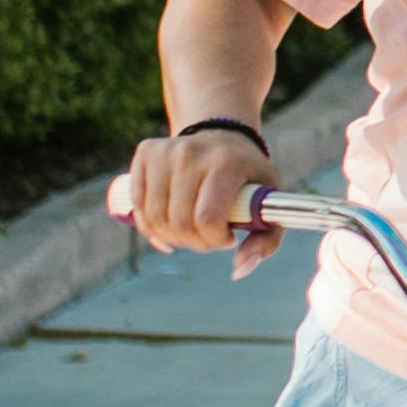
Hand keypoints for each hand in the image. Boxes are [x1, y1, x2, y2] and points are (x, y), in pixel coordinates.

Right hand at [118, 128, 277, 274]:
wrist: (223, 135)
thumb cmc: (248, 178)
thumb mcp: (267, 204)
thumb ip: (265, 241)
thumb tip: (237, 271)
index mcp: (226, 163)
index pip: (206, 218)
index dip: (214, 240)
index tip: (228, 237)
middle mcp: (191, 153)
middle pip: (179, 222)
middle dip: (194, 242)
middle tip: (208, 237)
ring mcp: (166, 151)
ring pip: (155, 217)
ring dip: (171, 236)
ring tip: (190, 231)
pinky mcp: (147, 152)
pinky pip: (138, 204)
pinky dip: (149, 225)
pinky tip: (166, 225)